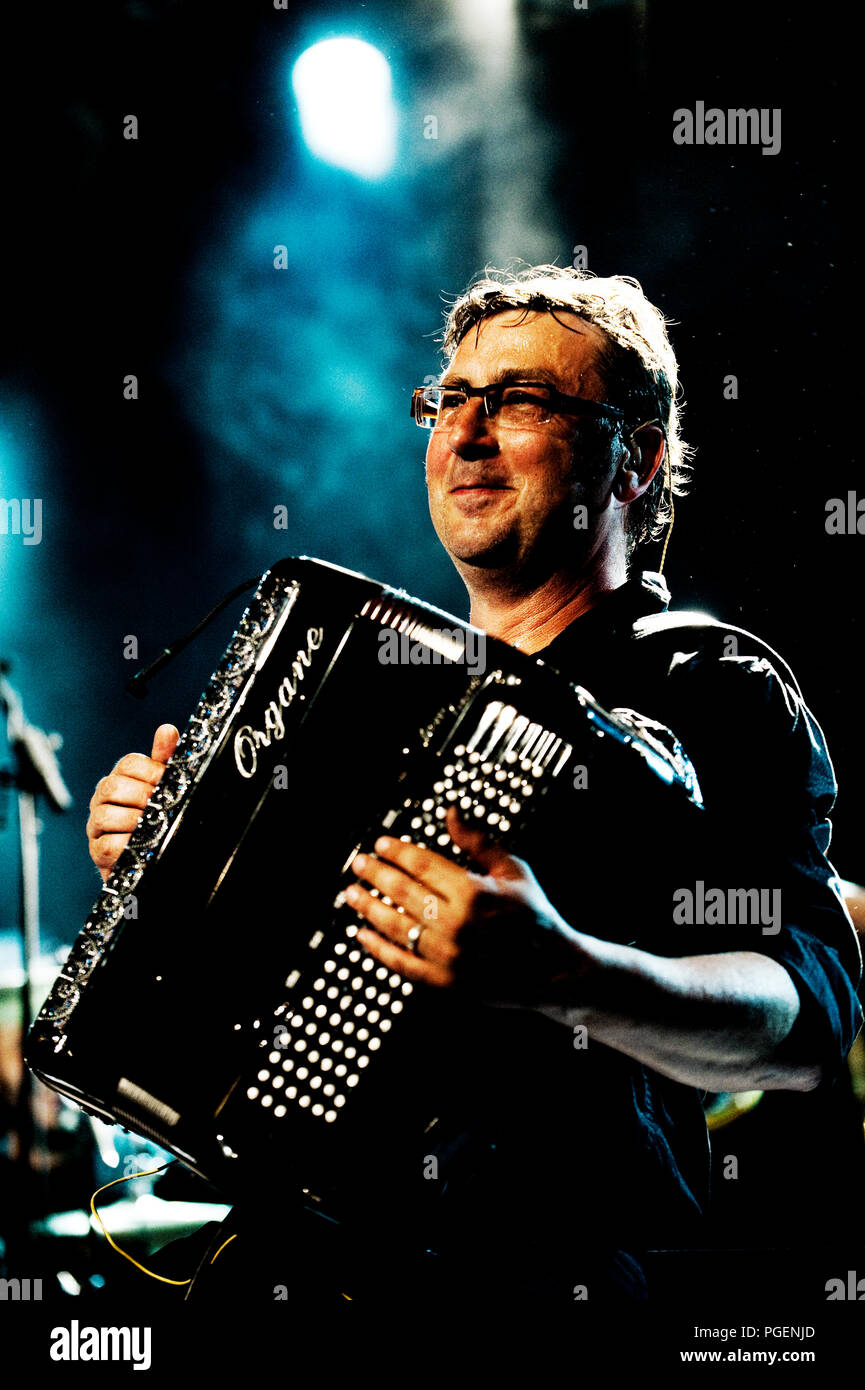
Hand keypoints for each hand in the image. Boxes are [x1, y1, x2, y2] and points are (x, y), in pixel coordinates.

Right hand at [86, 724, 178, 880]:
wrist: (157, 856)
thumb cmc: (158, 816)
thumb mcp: (164, 787)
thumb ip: (165, 759)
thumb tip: (167, 730)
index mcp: (120, 778)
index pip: (128, 763)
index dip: (150, 770)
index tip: (167, 780)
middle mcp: (102, 799)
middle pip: (112, 787)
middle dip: (141, 795)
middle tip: (161, 804)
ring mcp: (97, 825)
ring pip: (105, 816)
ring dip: (133, 820)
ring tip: (154, 825)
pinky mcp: (98, 852)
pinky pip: (106, 845)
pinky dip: (126, 844)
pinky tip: (143, 843)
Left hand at [346, 807, 581, 1006]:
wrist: (553, 969)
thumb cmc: (533, 916)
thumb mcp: (513, 871)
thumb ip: (477, 842)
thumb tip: (450, 813)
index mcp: (474, 892)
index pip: (422, 865)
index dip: (397, 852)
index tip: (381, 844)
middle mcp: (458, 924)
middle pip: (403, 892)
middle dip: (375, 875)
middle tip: (359, 864)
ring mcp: (449, 955)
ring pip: (395, 926)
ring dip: (368, 908)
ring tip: (351, 894)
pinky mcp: (445, 982)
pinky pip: (401, 963)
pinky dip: (377, 949)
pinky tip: (362, 935)